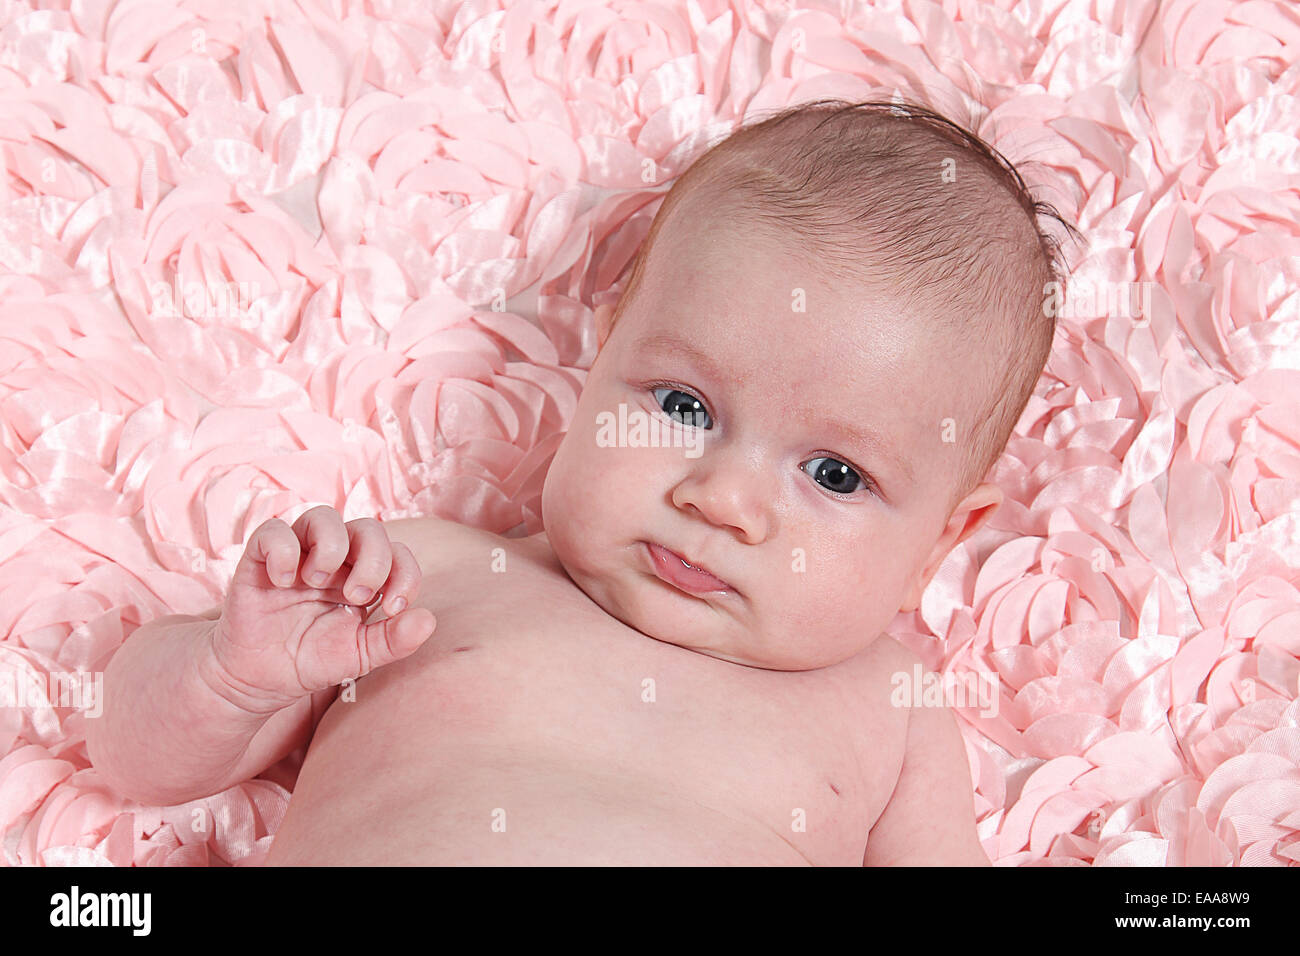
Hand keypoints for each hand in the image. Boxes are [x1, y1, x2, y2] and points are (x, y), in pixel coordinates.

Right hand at [208, 506, 436, 714]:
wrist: (260, 679)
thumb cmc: (312, 660)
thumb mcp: (360, 655)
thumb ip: (394, 640)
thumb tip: (429, 620)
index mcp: (363, 576)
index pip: (397, 553)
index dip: (405, 572)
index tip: (393, 607)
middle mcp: (334, 559)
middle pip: (367, 528)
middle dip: (373, 560)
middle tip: (357, 597)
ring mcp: (298, 555)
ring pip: (323, 517)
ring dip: (332, 547)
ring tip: (320, 582)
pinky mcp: (260, 559)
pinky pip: (273, 530)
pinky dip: (284, 550)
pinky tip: (284, 582)